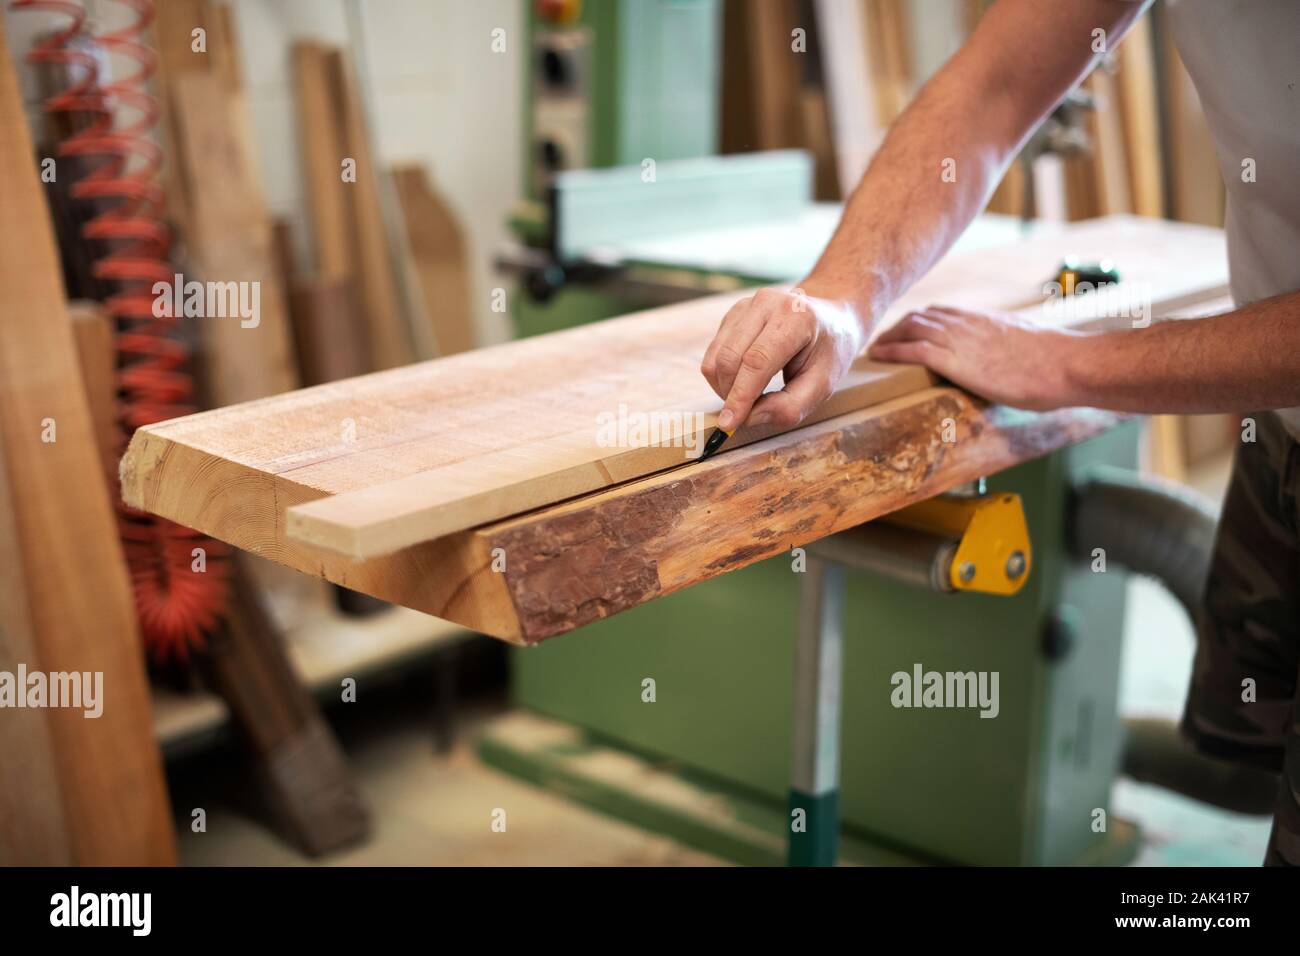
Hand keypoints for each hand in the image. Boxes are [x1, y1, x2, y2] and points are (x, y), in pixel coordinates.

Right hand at [700, 287, 867, 431]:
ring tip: (749, 395)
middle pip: (729, 359)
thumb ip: (790, 406)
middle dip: (731, 394)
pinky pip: (714, 353)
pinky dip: (722, 376)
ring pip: (716, 357)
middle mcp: (766, 303)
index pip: (757, 361)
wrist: (830, 317)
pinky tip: (744, 379)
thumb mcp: (823, 384)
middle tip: (747, 413)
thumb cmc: (828, 352)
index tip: (729, 424)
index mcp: (796, 318)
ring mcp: (745, 306)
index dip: (740, 395)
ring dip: (724, 387)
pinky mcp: (732, 314)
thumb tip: (749, 418)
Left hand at [868, 305, 1082, 409]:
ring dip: (889, 337)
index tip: (907, 330)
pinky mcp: (955, 359)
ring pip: (912, 328)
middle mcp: (968, 324)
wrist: (1065, 364)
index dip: (921, 321)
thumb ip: (1011, 351)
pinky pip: (913, 349)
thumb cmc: (1056, 364)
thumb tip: (1012, 363)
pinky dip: (891, 351)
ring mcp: (960, 339)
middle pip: (922, 316)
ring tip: (875, 349)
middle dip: (898, 327)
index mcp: (985, 321)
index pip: (943, 313)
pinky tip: (877, 357)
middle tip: (883, 340)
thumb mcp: (1028, 350)